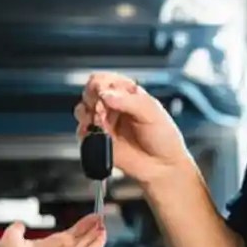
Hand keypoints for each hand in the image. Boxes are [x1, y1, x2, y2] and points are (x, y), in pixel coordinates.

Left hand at [0, 215, 106, 246]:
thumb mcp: (11, 237)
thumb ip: (17, 229)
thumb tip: (20, 223)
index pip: (68, 235)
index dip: (80, 226)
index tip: (89, 218)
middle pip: (80, 239)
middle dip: (91, 228)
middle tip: (101, 216)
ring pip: (86, 244)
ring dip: (96, 234)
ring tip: (104, 223)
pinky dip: (96, 244)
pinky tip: (104, 235)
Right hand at [74, 72, 194, 184]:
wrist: (163, 167)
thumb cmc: (164, 139)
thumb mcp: (152, 113)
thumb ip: (129, 101)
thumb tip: (106, 94)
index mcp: (127, 94)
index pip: (105, 79)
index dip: (100, 83)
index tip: (103, 91)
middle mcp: (113, 107)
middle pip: (89, 92)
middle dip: (93, 98)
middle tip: (102, 107)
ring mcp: (104, 124)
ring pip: (82, 110)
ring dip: (88, 114)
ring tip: (102, 122)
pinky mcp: (98, 141)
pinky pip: (82, 132)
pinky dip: (86, 131)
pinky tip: (99, 133)